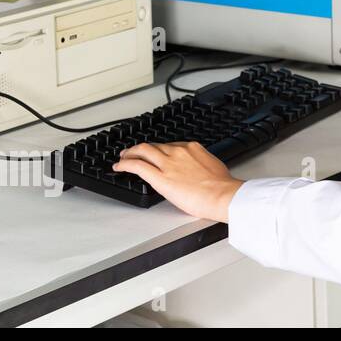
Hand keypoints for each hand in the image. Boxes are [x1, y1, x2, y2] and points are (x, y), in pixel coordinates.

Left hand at [113, 142, 243, 220]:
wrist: (221, 195)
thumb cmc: (221, 186)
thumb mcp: (213, 166)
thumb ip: (201, 164)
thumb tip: (197, 171)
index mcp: (193, 148)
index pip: (169, 145)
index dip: (158, 149)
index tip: (155, 153)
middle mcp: (178, 152)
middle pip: (153, 146)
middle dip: (140, 148)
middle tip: (132, 152)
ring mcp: (167, 163)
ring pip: (142, 151)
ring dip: (130, 153)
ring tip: (123, 158)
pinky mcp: (159, 177)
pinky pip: (137, 166)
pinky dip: (125, 164)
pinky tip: (119, 167)